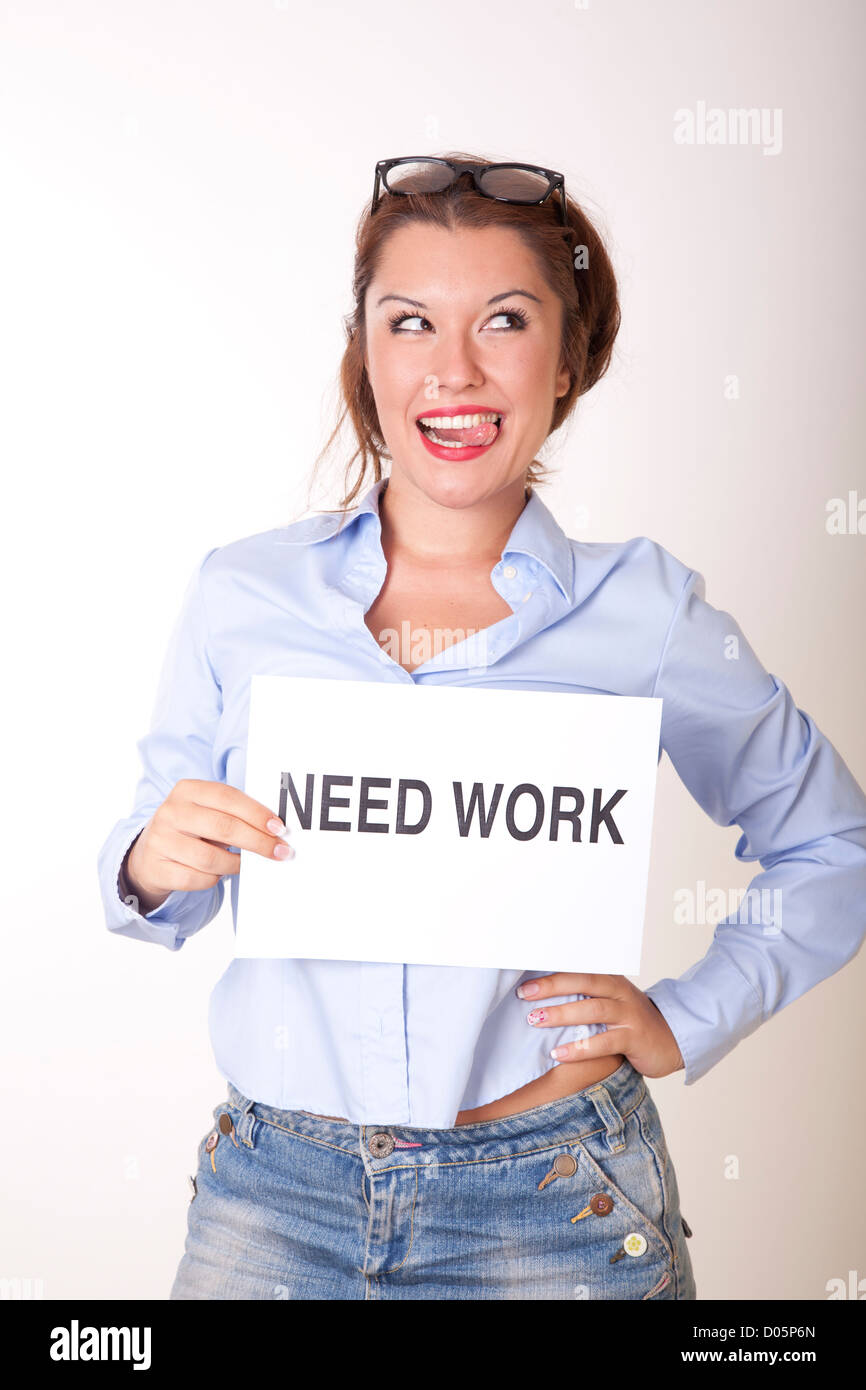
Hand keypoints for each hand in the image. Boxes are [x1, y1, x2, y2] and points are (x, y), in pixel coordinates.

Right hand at [125, 778, 292, 910]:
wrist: (148, 855)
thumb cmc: (190, 830)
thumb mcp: (206, 811)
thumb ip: (234, 814)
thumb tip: (274, 831)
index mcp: (186, 790)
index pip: (228, 797)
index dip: (256, 813)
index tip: (279, 828)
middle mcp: (170, 812)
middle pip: (224, 827)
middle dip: (258, 842)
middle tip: (280, 852)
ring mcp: (160, 841)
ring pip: (211, 858)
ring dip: (236, 864)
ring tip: (244, 865)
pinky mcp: (157, 869)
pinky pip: (196, 879)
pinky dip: (213, 879)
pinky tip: (218, 873)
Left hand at [517, 972, 684, 1079]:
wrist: (672, 1039)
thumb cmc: (631, 1021)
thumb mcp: (611, 1001)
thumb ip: (585, 995)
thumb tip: (541, 994)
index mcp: (611, 980)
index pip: (580, 969)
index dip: (553, 971)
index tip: (526, 975)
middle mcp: (620, 993)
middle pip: (584, 982)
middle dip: (553, 987)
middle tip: (525, 993)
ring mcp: (628, 1015)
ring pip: (593, 1010)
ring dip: (562, 1014)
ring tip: (535, 1020)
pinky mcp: (634, 1039)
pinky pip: (603, 1042)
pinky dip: (579, 1048)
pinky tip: (558, 1054)